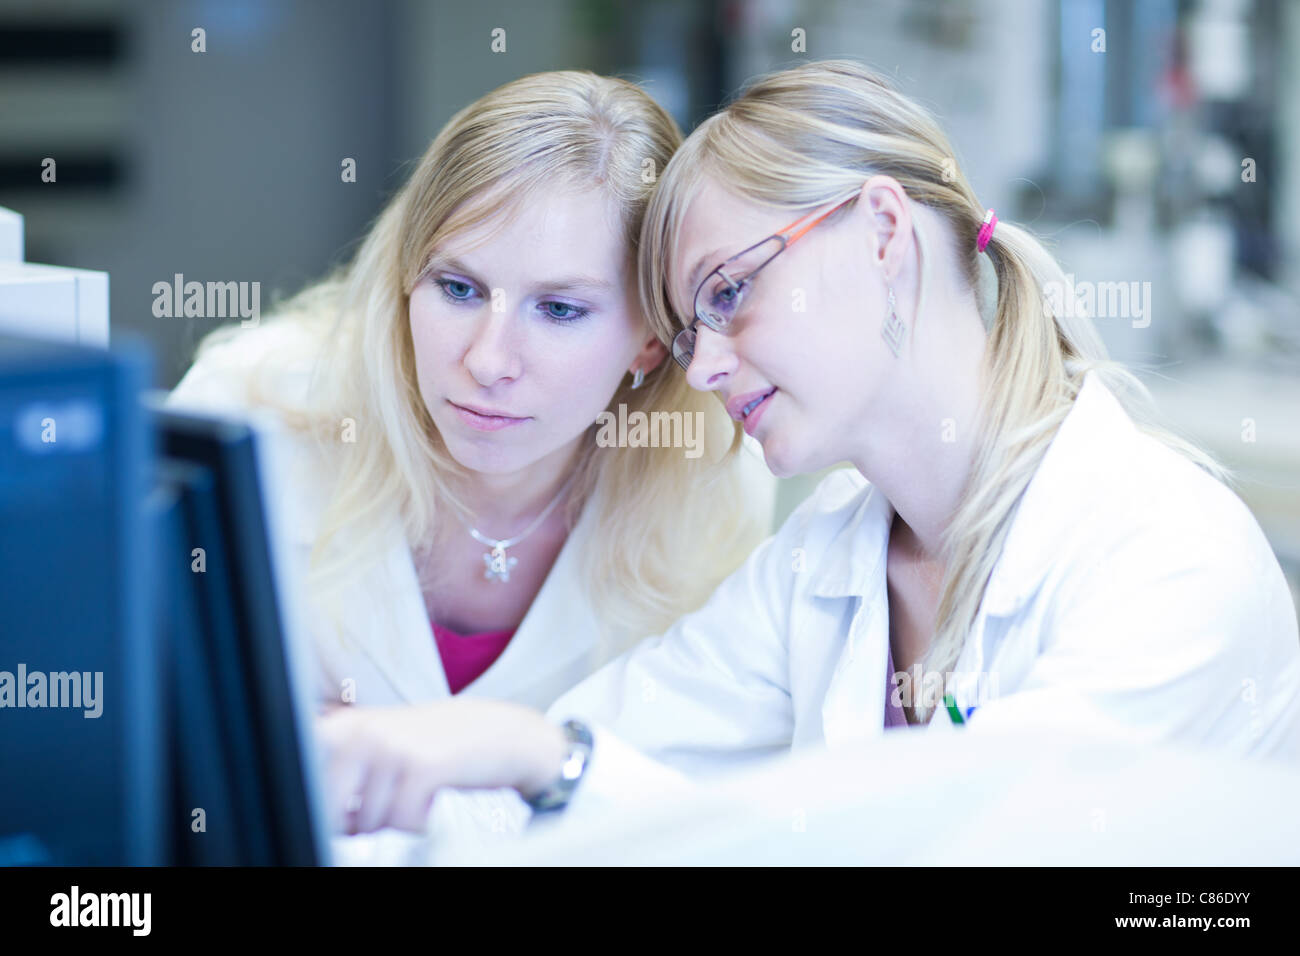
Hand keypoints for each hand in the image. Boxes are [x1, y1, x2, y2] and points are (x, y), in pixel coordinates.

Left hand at [315, 698, 567, 834]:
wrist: (502, 733)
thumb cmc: (443, 743)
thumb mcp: (387, 742)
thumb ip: (348, 766)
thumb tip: (319, 811)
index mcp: (348, 726)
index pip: (307, 777)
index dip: (328, 807)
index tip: (350, 810)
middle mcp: (364, 732)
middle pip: (333, 812)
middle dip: (361, 822)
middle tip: (392, 804)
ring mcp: (391, 747)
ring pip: (370, 822)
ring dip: (397, 820)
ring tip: (420, 793)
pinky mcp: (421, 766)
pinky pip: (403, 821)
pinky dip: (421, 821)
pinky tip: (436, 798)